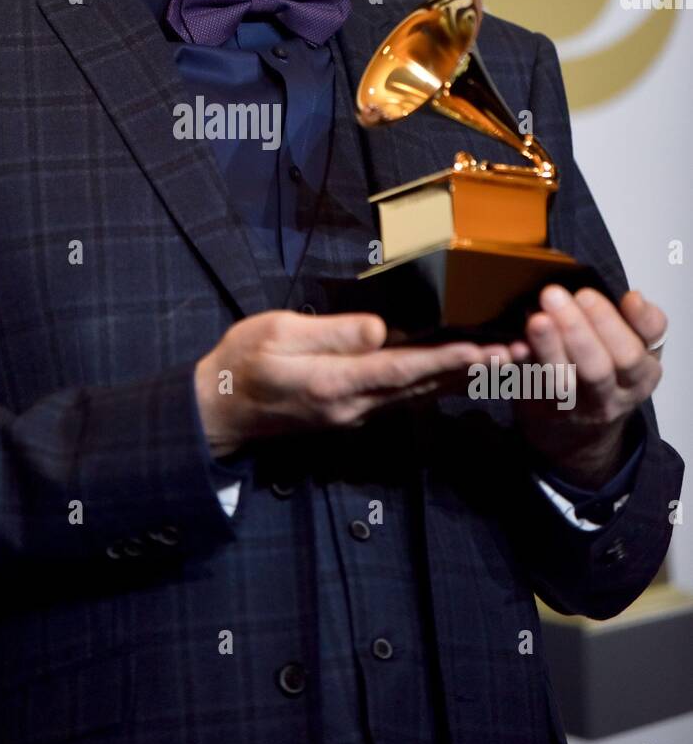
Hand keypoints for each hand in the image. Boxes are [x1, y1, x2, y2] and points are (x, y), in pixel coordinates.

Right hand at [194, 309, 515, 457]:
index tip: (485, 351)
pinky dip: (439, 384)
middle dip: (475, 370)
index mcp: (334, 382)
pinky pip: (406, 398)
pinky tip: (463, 375)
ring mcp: (356, 414)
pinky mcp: (354, 413)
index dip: (446, 360)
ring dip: (466, 379)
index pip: (401, 369)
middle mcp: (354, 405)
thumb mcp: (277, 333)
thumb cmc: (242, 362)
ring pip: (421, 395)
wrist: (221, 408)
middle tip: (523, 353)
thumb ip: (332, 333)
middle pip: (424, 387)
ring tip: (509, 362)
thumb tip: (379, 329)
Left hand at [512, 286, 665, 485]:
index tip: (587, 294)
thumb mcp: (638, 351)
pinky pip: (528, 390)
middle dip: (575, 329)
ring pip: (562, 383)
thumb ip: (644, 323)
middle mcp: (610, 397)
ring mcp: (575, 408)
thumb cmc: (612, 376)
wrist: (582, 435)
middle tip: (553, 294)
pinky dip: (519, 367)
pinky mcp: (542, 412)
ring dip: (547, 348)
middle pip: (598, 368)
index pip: (633, 353)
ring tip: (535, 318)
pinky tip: (509, 347)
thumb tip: (634, 298)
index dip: (611, 324)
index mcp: (640, 377)